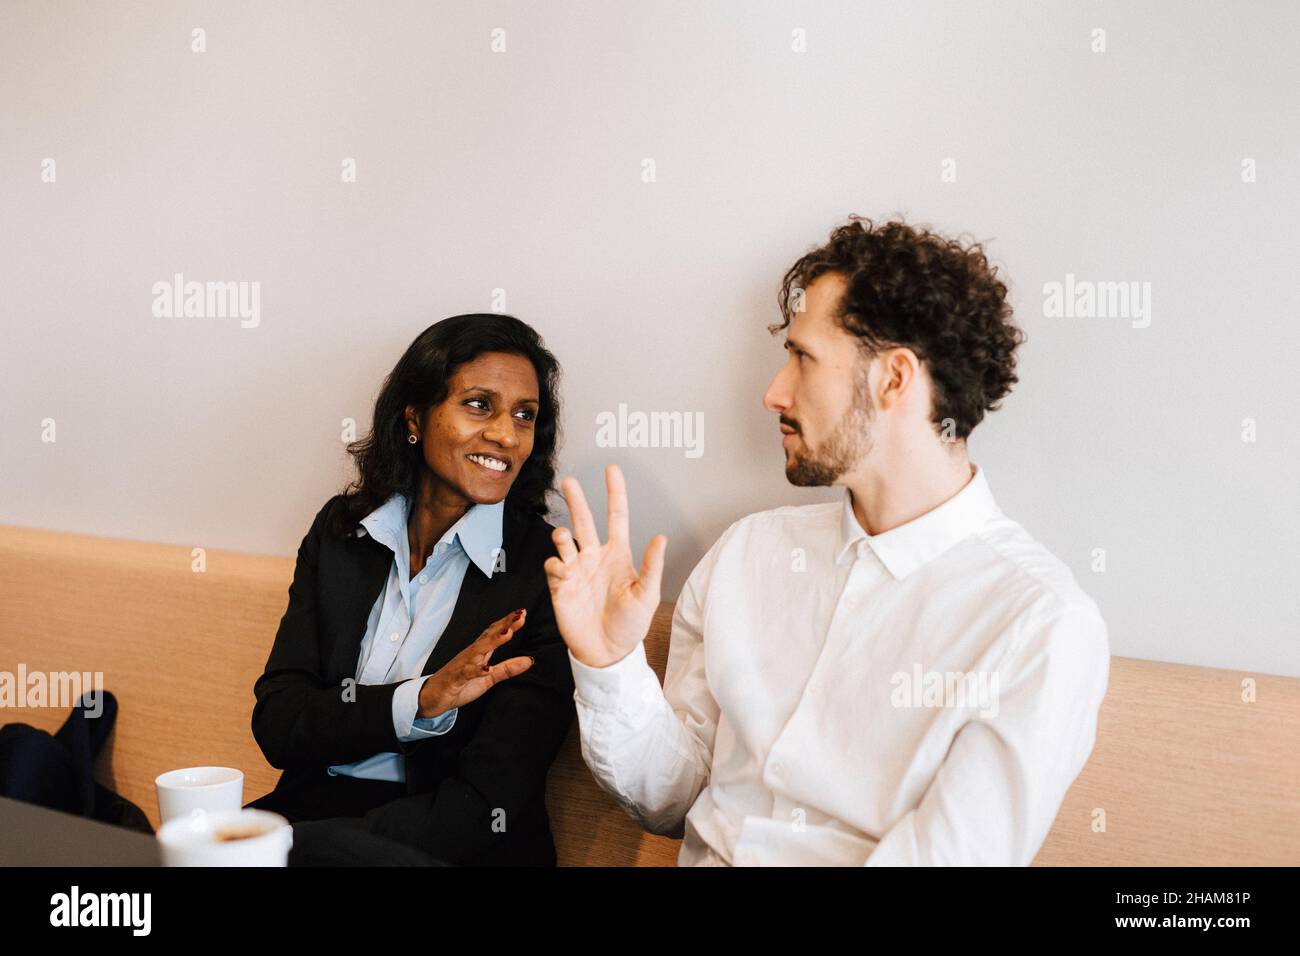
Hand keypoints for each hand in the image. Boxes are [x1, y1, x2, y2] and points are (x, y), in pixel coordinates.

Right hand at [417, 608, 533, 716]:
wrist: (432, 698)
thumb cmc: (459, 685)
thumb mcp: (488, 678)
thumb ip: (507, 669)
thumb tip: (529, 660)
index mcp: (479, 653)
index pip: (494, 633)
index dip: (508, 623)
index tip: (522, 614)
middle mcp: (471, 654)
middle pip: (489, 636)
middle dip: (504, 625)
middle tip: (519, 615)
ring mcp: (462, 665)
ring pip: (478, 650)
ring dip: (493, 641)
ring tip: (507, 633)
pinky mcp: (455, 679)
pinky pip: (466, 673)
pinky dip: (477, 670)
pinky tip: (487, 668)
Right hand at [544, 463, 667, 668]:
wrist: (607, 652)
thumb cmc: (630, 625)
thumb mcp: (647, 595)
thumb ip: (652, 566)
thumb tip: (661, 537)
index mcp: (618, 555)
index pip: (616, 516)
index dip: (614, 493)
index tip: (612, 469)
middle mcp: (595, 557)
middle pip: (583, 520)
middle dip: (576, 499)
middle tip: (568, 480)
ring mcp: (576, 570)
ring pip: (563, 539)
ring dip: (561, 534)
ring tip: (564, 538)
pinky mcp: (560, 586)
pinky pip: (552, 565)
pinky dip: (555, 564)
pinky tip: (563, 573)